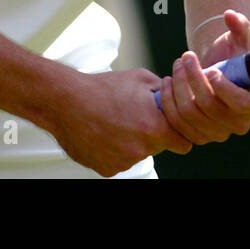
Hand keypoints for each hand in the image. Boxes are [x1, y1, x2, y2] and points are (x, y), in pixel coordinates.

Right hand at [47, 68, 192, 176]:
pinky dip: (113, 150)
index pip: (183, 144)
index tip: (169, 127)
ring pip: (136, 154)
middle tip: (134, 117)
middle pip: (157, 148)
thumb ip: (164, 91)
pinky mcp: (106, 170)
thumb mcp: (140, 78)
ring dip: (130, 142)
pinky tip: (102, 132)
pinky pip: (117, 161)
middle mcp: (141, 150)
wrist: (66, 101)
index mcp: (154, 128)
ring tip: (113, 121)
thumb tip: (176, 95)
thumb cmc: (104, 87)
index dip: (178, 134)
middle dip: (151, 134)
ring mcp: (123, 162)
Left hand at [157, 10, 249, 145]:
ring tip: (176, 66)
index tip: (211, 69)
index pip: (241, 103)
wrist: (215, 71)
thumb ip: (239, 25)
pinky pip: (177, 124)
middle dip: (193, 78)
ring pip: (190, 113)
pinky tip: (167, 82)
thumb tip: (231, 15)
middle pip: (209, 106)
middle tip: (185, 56)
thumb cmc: (231, 54)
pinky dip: (168, 102)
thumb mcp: (238, 37)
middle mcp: (239, 123)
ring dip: (178, 87)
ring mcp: (217, 133)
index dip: (224, 88)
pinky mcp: (196, 136)